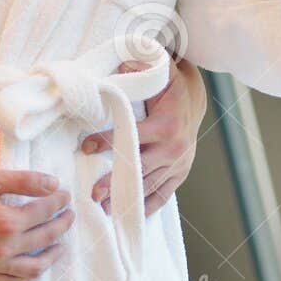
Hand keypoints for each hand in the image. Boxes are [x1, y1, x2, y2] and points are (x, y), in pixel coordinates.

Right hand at [0, 165, 73, 280]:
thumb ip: (22, 181)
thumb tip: (54, 184)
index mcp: (5, 221)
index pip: (44, 211)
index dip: (59, 202)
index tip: (66, 195)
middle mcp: (0, 248)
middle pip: (43, 238)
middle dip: (62, 225)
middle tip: (70, 216)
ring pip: (31, 268)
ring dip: (51, 256)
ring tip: (60, 246)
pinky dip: (25, 277)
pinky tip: (31, 267)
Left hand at [80, 54, 207, 216]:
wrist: (195, 102)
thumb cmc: (170, 87)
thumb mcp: (161, 72)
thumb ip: (142, 66)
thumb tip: (121, 65)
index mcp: (169, 124)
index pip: (134, 136)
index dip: (109, 141)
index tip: (85, 147)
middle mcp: (175, 148)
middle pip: (140, 168)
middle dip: (115, 181)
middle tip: (91, 193)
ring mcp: (179, 164)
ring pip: (149, 185)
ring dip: (126, 198)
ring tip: (102, 208)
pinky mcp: (180, 174)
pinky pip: (163, 195)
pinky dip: (147, 206)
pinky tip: (128, 216)